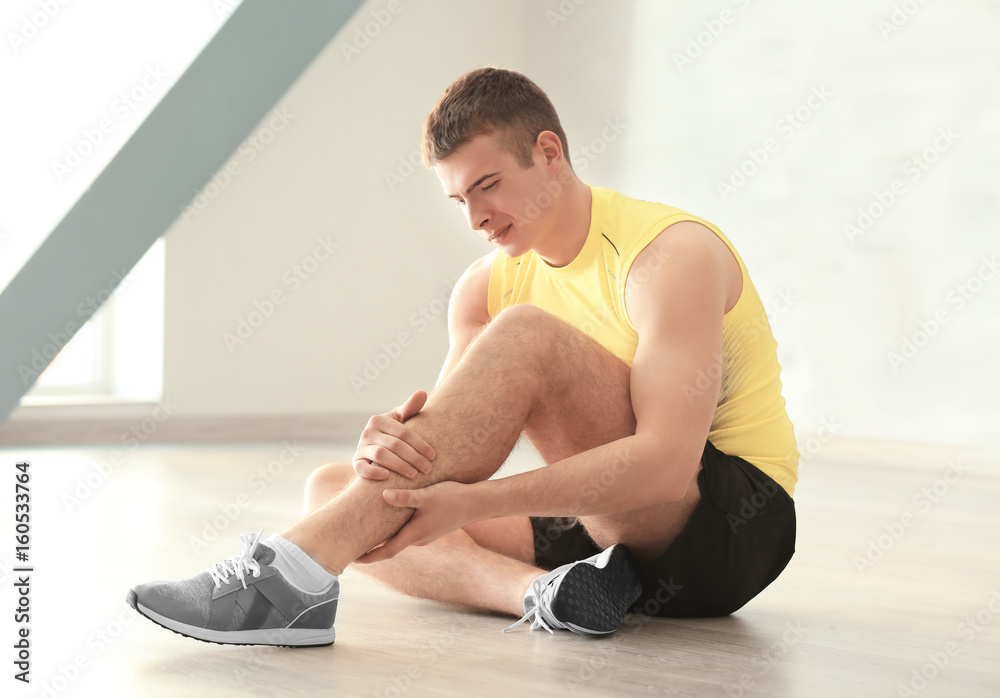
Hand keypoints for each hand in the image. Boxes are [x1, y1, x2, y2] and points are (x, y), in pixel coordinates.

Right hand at [353, 390, 435, 480]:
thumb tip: (422, 392)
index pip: (403, 432)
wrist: (373, 449)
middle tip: (427, 468)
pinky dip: (373, 472)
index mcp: (379, 420)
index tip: (432, 455)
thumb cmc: (392, 433)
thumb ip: (410, 408)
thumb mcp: (400, 420)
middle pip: (394, 445)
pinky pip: (361, 469)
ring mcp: (360, 447)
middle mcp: (367, 432)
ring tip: (414, 474)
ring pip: (380, 455)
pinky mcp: (356, 462)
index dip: (419, 444)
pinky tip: (387, 476)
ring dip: (399, 465)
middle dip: (413, 457)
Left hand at [355, 481, 480, 562]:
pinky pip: (408, 532)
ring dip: (384, 538)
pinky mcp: (431, 528)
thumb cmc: (452, 498)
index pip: (386, 552)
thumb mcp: (426, 496)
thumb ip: (405, 497)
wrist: (476, 503)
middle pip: (390, 547)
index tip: (352, 560)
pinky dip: (395, 530)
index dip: (368, 557)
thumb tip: (383, 495)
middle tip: (352, 545)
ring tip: (366, 531)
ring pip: (399, 539)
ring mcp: (426, 535)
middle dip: (372, 548)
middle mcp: (419, 539)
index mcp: (415, 534)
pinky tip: (389, 519)